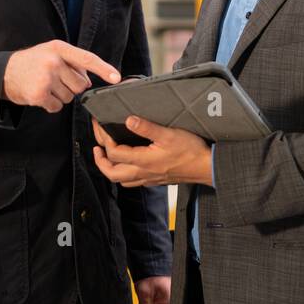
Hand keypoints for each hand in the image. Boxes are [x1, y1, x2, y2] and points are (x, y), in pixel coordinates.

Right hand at [3, 40, 120, 112]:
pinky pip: (57, 107)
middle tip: (55, 80)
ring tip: (45, 86)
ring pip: (69, 97)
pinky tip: (40, 95)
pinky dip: (51, 105)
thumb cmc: (33, 63)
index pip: (87, 58)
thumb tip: (89, 80)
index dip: (104, 69)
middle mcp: (53, 61)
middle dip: (71, 87)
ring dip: (60, 96)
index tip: (116, 78)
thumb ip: (73, 63)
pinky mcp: (38, 94)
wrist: (4, 73)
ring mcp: (45, 78)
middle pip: (80, 85)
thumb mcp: (52, 53)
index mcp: (59, 48)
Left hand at [91, 117, 211, 186]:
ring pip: (121, 180)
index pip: (114, 153)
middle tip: (97, 148)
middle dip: (100, 161)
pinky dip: (124, 174)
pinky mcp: (155, 180)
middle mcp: (142, 172)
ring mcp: (148, 178)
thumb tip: (128, 121)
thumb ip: (147, 127)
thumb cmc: (190, 151)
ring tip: (107, 157)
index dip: (104, 140)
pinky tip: (128, 165)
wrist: (206, 167)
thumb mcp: (169, 134)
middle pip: (111, 173)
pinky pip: (133, 182)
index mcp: (143, 160)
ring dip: (110, 169)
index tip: (101, 127)